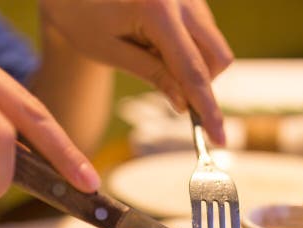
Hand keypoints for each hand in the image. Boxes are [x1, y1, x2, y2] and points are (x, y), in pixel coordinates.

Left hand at [40, 0, 232, 144]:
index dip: (207, 108)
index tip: (219, 139)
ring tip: (150, 54)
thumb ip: (153, 76)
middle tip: (172, 91)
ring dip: (193, 65)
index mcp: (157, 10)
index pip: (193, 70)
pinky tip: (156, 43)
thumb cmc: (83, 18)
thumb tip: (185, 104)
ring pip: (214, 46)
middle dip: (202, 83)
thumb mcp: (111, 52)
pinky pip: (205, 33)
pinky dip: (189, 50)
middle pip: (218, 57)